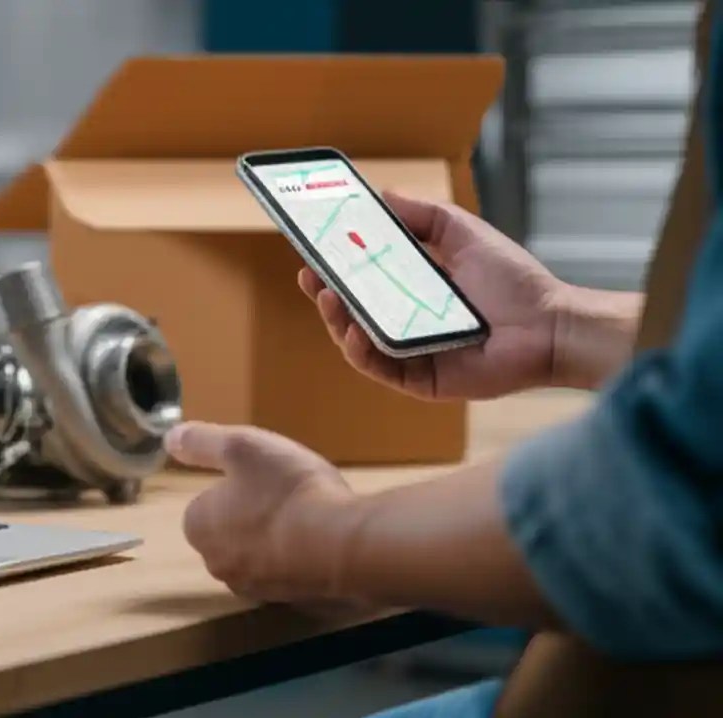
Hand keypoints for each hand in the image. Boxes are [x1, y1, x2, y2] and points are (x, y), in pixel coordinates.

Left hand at [167, 421, 356, 602]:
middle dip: (253, 513)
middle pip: (230, 530)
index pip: (204, 503)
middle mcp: (216, 563)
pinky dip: (298, 556)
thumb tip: (170, 439)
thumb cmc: (285, 489)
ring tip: (307, 513)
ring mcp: (253, 587)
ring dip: (277, 536)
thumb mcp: (241, 446)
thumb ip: (202, 442)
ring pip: (258, 552)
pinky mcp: (287, 600)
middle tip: (285, 491)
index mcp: (198, 526)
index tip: (261, 475)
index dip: (234, 485)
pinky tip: (321, 539)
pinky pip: (286, 571)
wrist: (340, 544)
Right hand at [299, 191, 568, 399]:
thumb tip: (381, 193)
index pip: (362, 282)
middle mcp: (406, 324)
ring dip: (336, 321)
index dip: (335, 268)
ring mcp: (411, 354)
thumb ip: (423, 215)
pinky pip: (380, 369)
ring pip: (358, 342)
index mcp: (412, 292)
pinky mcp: (421, 381)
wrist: (550, 324)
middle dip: (325, 295)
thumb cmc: (513, 281)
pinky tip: (354, 333)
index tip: (313, 250)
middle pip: (352, 313)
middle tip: (310, 275)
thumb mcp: (462, 234)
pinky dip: (361, 352)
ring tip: (329, 298)